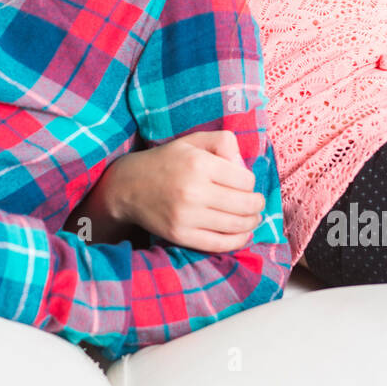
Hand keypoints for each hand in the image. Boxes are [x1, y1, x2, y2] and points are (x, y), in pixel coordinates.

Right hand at [101, 131, 264, 251]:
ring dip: (252, 222)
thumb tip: (245, 166)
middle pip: (246, 204)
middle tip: (256, 202)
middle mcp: (194, 191)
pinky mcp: (180, 235)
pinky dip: (238, 241)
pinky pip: (219, 244)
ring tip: (252, 217)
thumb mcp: (193, 141)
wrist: (128, 186)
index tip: (243, 182)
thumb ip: (223, 142)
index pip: (245, 180)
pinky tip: (243, 234)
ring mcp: (186, 216)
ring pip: (236, 225)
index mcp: (199, 164)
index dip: (250, 182)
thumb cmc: (167, 162)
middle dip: (257, 204)